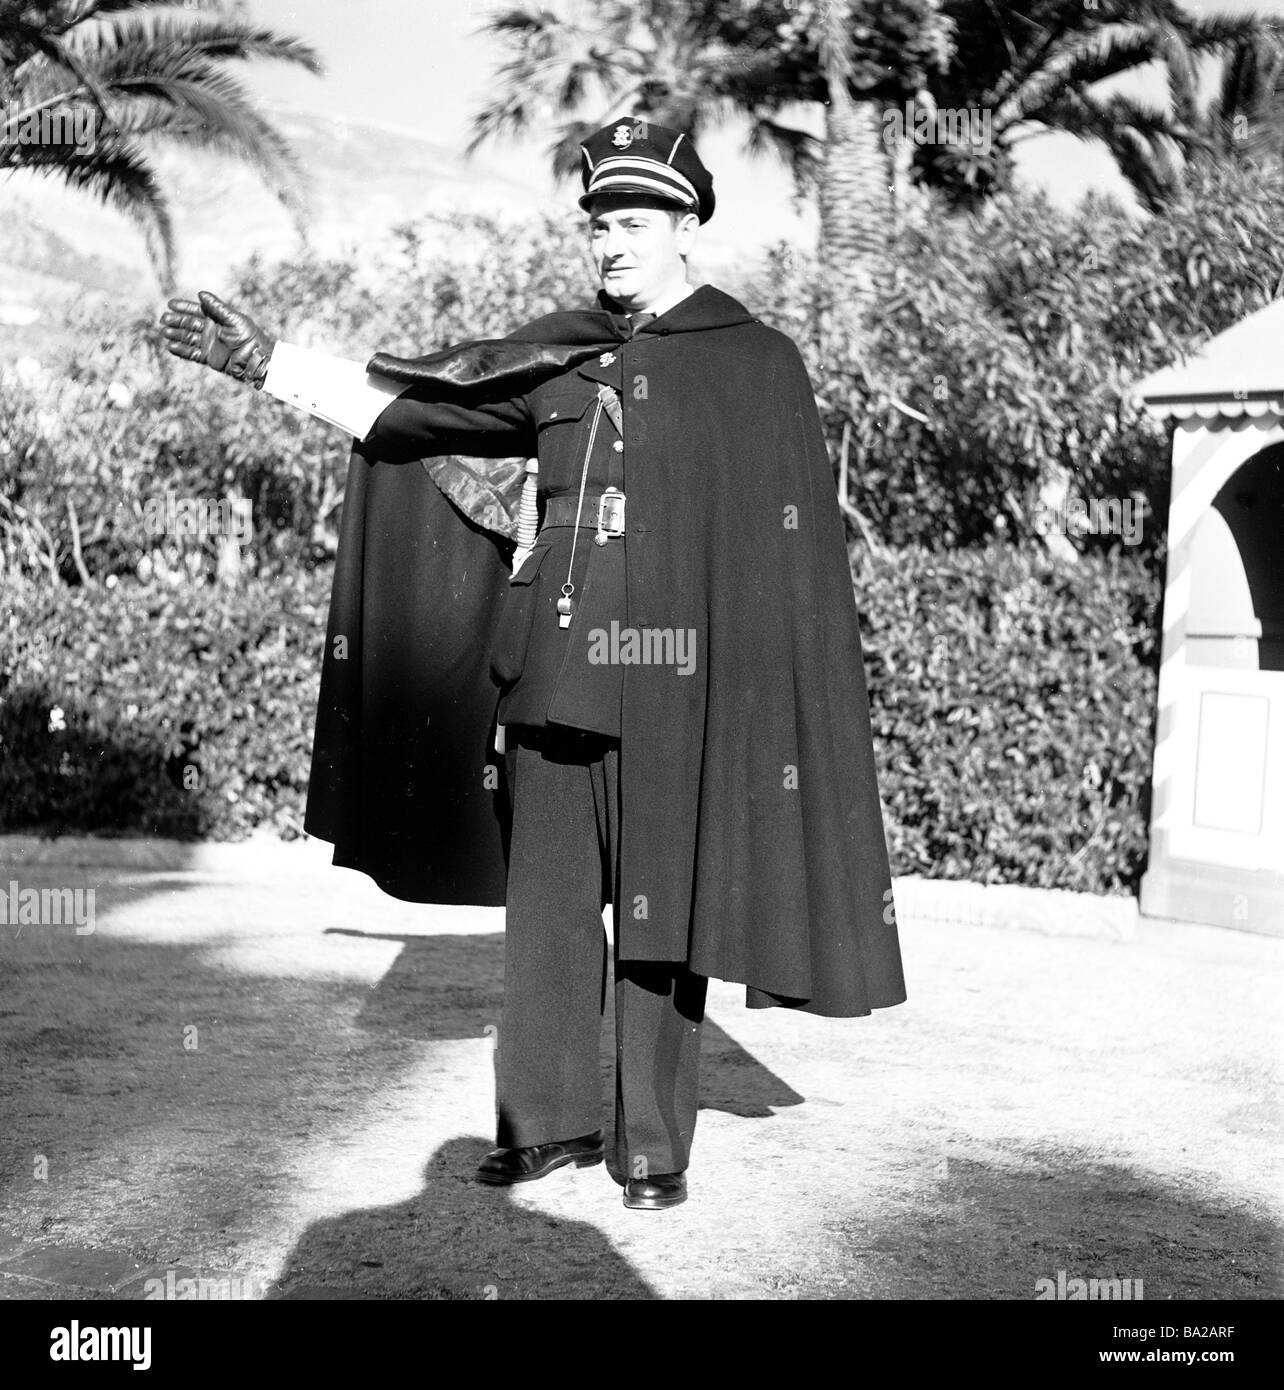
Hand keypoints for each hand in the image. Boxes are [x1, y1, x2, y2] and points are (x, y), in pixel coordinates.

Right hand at [160, 290, 275, 388]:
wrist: (255, 358)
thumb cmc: (248, 336)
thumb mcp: (233, 319)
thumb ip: (217, 307)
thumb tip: (200, 294)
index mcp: (216, 318)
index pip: (196, 310)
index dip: (183, 307)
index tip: (170, 304)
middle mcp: (211, 330)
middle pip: (189, 323)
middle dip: (176, 321)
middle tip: (164, 319)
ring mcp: (209, 344)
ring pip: (188, 338)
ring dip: (176, 334)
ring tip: (164, 332)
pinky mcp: (209, 358)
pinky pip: (192, 354)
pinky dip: (181, 351)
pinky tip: (170, 347)